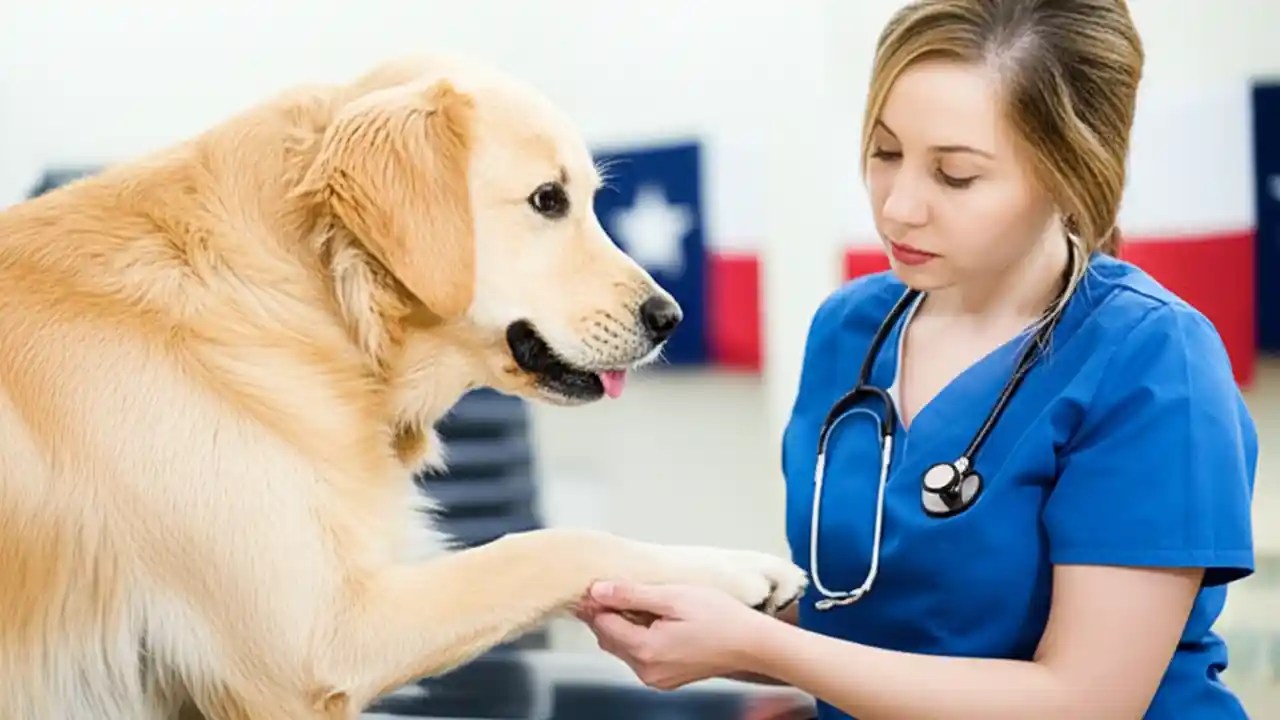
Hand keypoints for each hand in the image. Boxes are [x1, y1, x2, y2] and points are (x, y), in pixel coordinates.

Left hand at [577, 580, 774, 690]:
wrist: (753, 643)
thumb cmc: (720, 617)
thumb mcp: (673, 596)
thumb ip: (632, 595)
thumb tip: (598, 591)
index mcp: (646, 650)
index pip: (603, 626)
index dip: (596, 603)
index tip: (595, 584)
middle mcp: (647, 671)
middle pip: (609, 639)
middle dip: (606, 614)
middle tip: (612, 587)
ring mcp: (658, 678)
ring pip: (624, 648)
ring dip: (622, 625)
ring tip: (635, 599)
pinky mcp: (668, 678)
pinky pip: (640, 656)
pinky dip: (637, 637)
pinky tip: (651, 618)